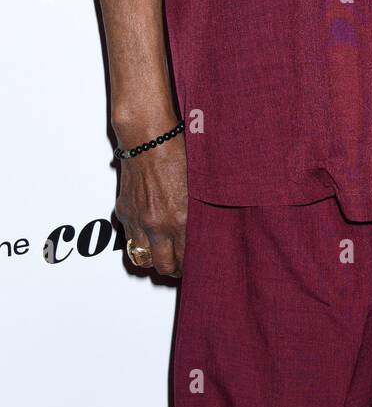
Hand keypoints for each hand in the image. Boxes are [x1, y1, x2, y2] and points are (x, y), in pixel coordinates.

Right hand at [114, 123, 187, 277]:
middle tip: (180, 265)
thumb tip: (211, 229)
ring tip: (163, 256)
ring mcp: (138, 220)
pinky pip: (130, 239)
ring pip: (142, 258)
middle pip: (163, 265)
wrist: (149, 138)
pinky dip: (139, 242)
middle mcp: (157, 224)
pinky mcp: (125, 212)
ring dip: (153, 259)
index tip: (196, 265)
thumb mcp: (201, 185)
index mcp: (180, 219)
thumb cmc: (178, 153)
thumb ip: (202, 211)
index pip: (186, 259)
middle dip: (173, 268)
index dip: (191, 266)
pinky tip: (149, 237)